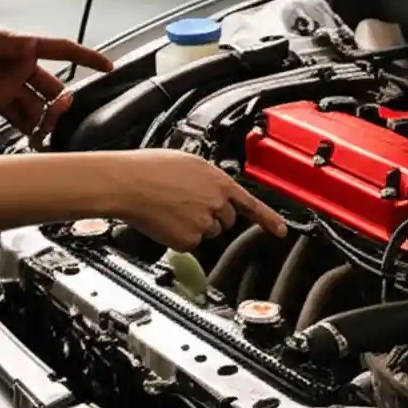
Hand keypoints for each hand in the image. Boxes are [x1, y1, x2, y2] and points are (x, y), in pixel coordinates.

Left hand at [0, 14, 113, 136]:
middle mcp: (24, 70)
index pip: (63, 52)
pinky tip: (33, 137)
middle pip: (53, 89)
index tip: (108, 67)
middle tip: (59, 112)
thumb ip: (11, 44)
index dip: (87, 58)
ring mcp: (13, 88)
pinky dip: (28, 129)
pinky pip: (20, 119)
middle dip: (60, 103)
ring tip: (44, 131)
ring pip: (39, 108)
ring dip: (44, 120)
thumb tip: (32, 46)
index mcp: (27, 49)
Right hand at [100, 150, 286, 249]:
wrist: (127, 183)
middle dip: (212, 216)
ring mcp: (204, 223)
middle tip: (186, 204)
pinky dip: (179, 236)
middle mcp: (216, 203)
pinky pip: (190, 244)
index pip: (252, 204)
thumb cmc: (148, 169)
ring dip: (195, 225)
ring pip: (208, 233)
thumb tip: (212, 191)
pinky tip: (165, 220)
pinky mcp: (189, 240)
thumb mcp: (188, 164)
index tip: (280, 231)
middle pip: (226, 221)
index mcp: (219, 181)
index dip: (269, 219)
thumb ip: (208, 179)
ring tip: (171, 208)